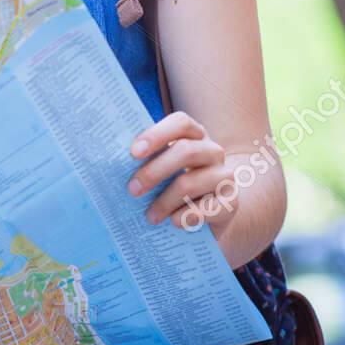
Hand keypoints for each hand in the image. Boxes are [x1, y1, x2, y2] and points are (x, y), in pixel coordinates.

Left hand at [126, 110, 235, 232]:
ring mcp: (225, 176)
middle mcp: (212, 151)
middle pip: (185, 151)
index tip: (133, 152)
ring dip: (164, 201)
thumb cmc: (173, 187)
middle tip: (132, 189)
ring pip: (190, 183)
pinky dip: (185, 217)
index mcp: (194, 136)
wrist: (207, 217)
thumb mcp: (161, 171)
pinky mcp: (231, 202)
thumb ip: (146, 162)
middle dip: (153, 171)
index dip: (157, 134)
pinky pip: (208, 208)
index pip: (181, 122)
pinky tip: (173, 222)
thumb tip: (112, 164)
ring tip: (149, 216)